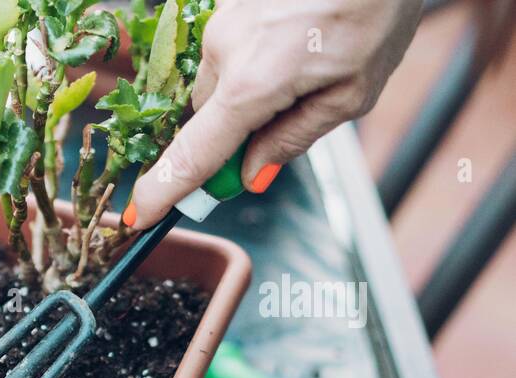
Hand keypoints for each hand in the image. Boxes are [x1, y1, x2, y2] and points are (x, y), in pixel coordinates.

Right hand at [128, 0, 423, 227]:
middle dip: (233, 132)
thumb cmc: (377, 11)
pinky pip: (229, 47)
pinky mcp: (228, 2)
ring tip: (305, 63)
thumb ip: (293, 138)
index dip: (164, 190)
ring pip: (217, 81)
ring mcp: (222, 20)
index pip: (195, 153)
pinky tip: (298, 38)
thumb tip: (249, 173)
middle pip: (207, 117)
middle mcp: (225, 50)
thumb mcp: (352, 93)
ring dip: (247, 90)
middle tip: (278, 128)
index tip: (139, 216)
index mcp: (253, 83)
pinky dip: (254, 56)